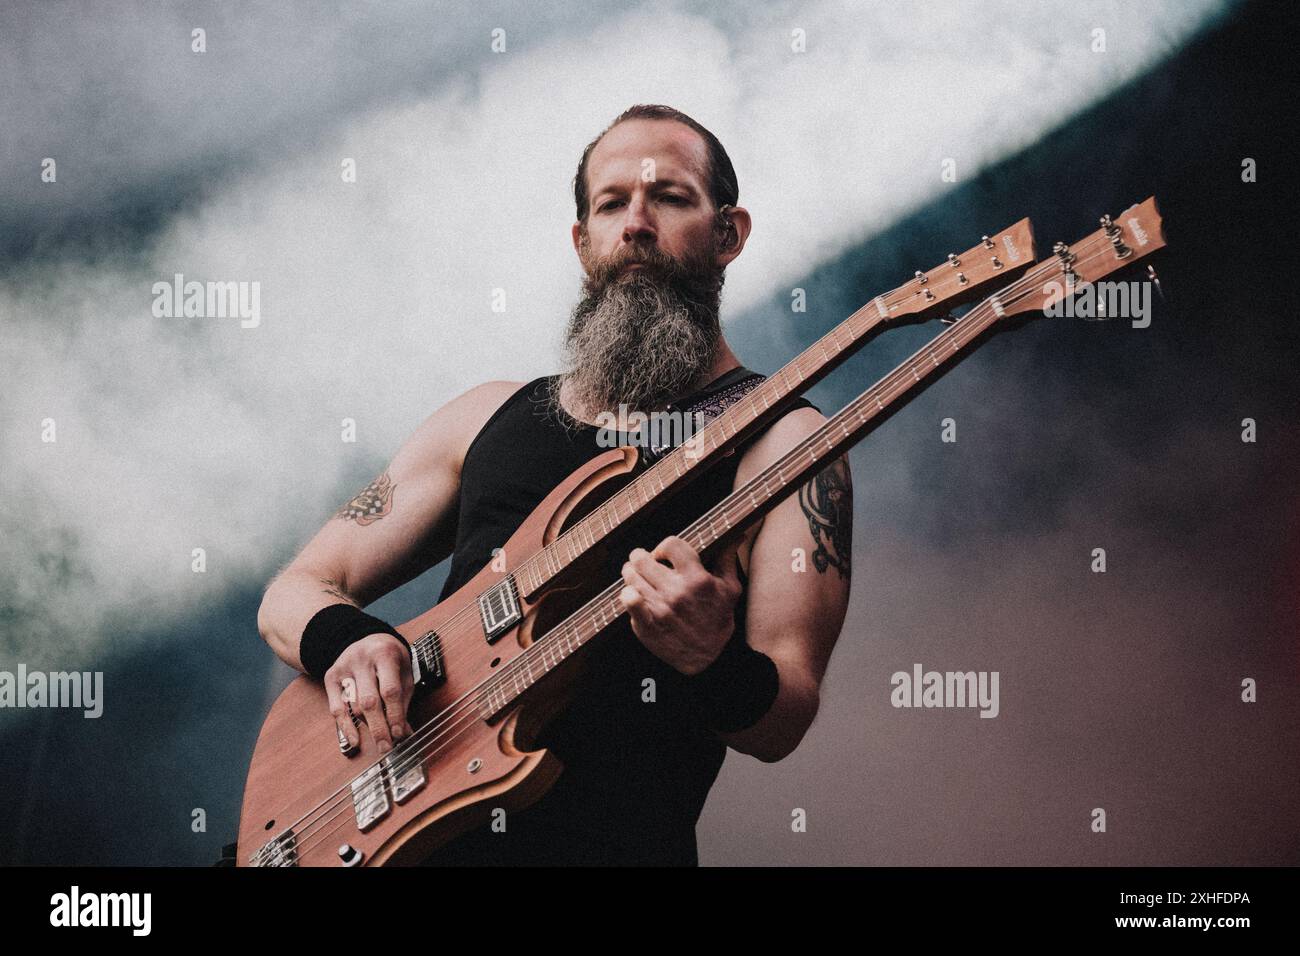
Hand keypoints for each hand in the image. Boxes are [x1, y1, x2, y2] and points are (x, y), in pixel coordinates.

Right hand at [323, 633, 413, 753]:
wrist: (366, 638)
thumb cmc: (390, 658)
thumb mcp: (404, 672)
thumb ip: (404, 700)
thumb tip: (404, 732)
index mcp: (385, 654)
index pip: (390, 690)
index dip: (395, 715)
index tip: (399, 734)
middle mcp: (361, 659)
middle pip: (369, 701)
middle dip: (379, 728)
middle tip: (387, 747)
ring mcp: (344, 668)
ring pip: (354, 706)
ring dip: (368, 726)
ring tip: (380, 738)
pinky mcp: (331, 677)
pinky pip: (336, 708)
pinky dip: (346, 727)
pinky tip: (355, 740)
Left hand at [619, 535, 743, 674]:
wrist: (710, 660)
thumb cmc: (718, 621)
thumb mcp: (730, 590)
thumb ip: (727, 559)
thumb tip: (735, 536)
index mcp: (697, 579)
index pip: (670, 545)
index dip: (664, 547)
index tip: (664, 555)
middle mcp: (677, 592)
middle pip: (642, 559)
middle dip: (641, 557)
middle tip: (644, 562)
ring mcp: (660, 609)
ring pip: (632, 577)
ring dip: (632, 574)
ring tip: (637, 576)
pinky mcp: (648, 625)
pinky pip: (628, 601)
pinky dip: (627, 593)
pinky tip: (631, 593)